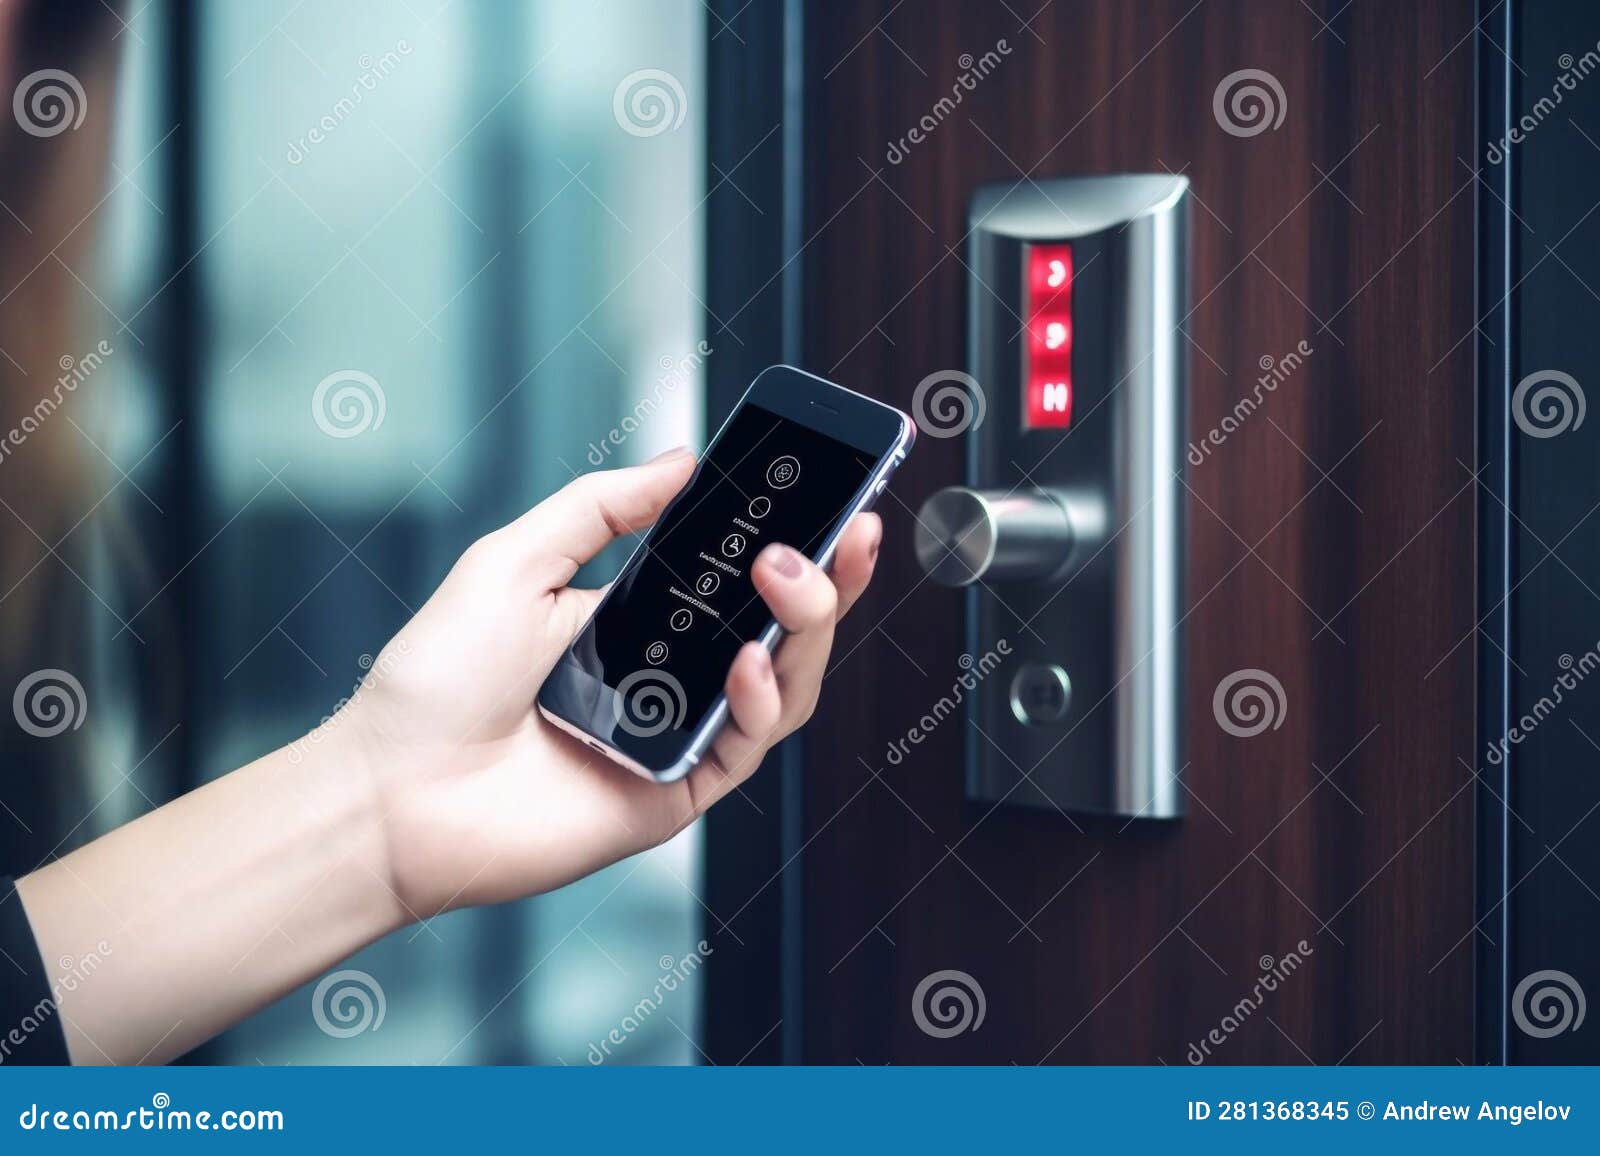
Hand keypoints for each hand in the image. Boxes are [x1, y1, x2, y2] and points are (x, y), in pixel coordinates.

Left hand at [343, 447, 882, 919]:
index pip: (738, 577)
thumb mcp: (518, 560)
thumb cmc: (438, 679)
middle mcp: (670, 677)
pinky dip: (762, 700)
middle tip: (841, 528)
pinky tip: (748, 661)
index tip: (834, 491)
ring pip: (786, 684)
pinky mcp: (678, 792)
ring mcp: (679, 736)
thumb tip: (682, 461)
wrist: (393, 788)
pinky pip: (748, 745)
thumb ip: (603, 509)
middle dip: (825, 576)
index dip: (796, 538)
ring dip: (805, 627)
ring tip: (788, 575)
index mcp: (638, 620)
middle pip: (782, 628)